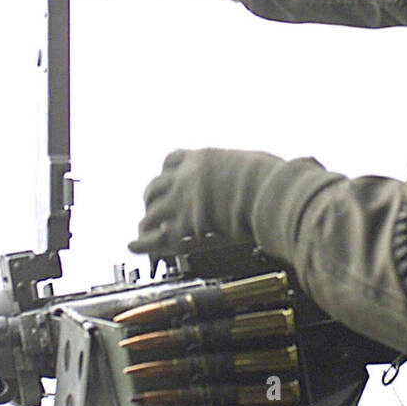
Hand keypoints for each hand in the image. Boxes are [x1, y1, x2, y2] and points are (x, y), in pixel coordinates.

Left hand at [129, 148, 284, 258]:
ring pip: (151, 212)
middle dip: (152, 199)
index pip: (171, 160)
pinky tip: (135, 246)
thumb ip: (245, 168)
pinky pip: (155, 236)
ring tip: (143, 232)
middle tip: (153, 210)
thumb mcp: (254, 162)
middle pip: (155, 187)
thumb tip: (259, 169)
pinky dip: (142, 243)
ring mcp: (182, 201)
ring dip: (146, 223)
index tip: (166, 181)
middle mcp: (186, 177)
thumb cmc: (271, 180)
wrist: (270, 193)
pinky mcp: (184, 225)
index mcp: (202, 158)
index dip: (166, 173)